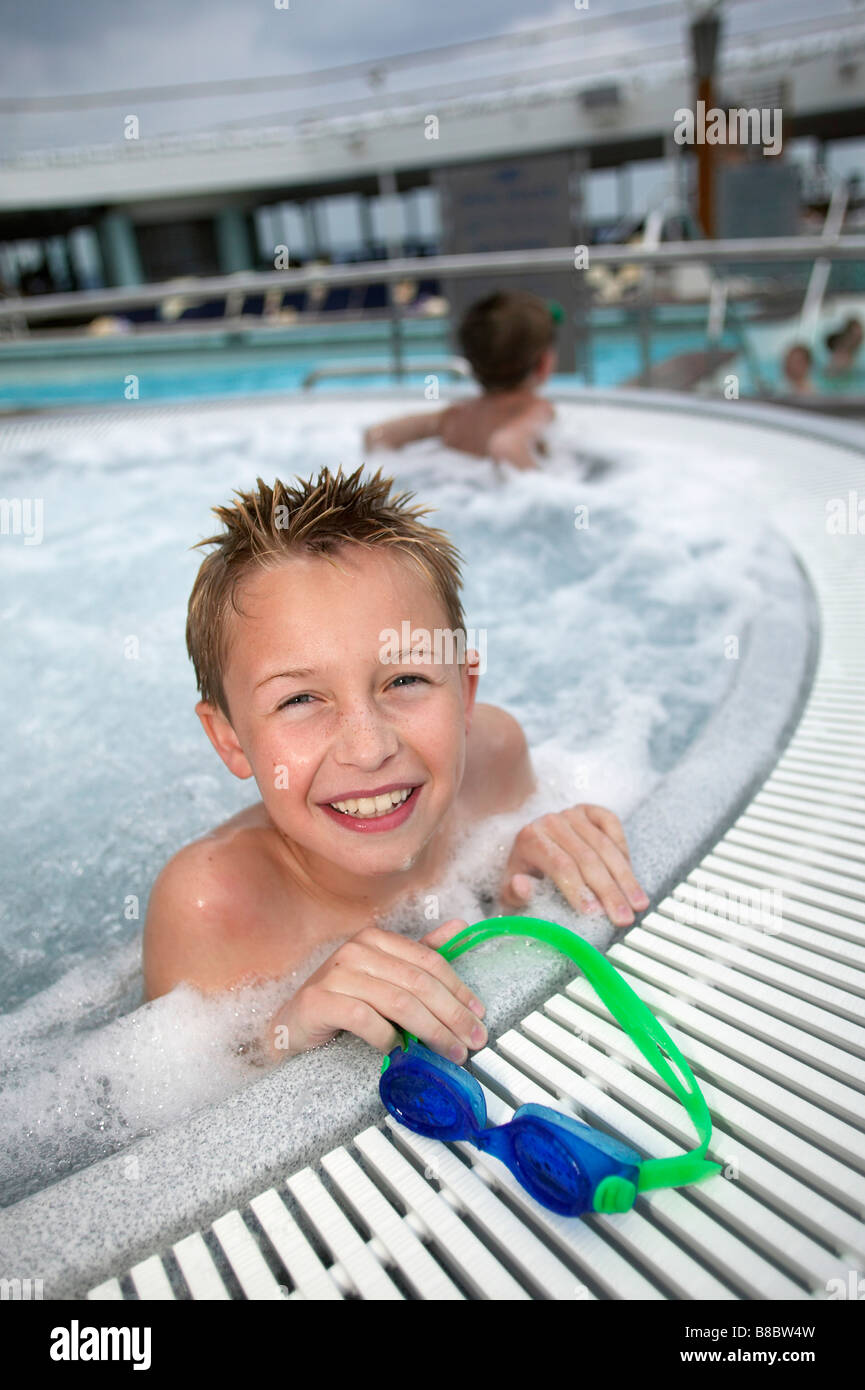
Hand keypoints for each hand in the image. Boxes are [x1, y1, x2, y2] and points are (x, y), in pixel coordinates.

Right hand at [268, 919, 486, 1062]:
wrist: (291, 1026)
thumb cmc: (341, 1002)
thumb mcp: (384, 976)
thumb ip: (420, 953)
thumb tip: (461, 927)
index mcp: (375, 940)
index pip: (429, 960)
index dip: (459, 988)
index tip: (479, 1015)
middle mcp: (355, 950)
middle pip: (418, 982)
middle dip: (452, 1015)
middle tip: (473, 1041)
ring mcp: (335, 974)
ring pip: (398, 1002)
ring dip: (431, 1031)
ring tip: (449, 1052)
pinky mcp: (318, 1000)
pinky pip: (364, 1019)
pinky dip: (388, 1037)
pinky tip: (401, 1051)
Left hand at [499, 804, 648, 927]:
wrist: (528, 843)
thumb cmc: (523, 872)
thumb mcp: (509, 888)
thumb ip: (514, 892)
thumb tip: (521, 886)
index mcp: (530, 839)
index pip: (560, 866)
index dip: (579, 889)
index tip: (594, 912)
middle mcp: (551, 822)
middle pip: (587, 859)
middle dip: (609, 892)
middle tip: (624, 917)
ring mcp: (572, 813)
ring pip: (604, 846)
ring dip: (625, 877)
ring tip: (637, 904)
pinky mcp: (590, 810)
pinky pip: (612, 825)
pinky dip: (624, 850)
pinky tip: (630, 875)